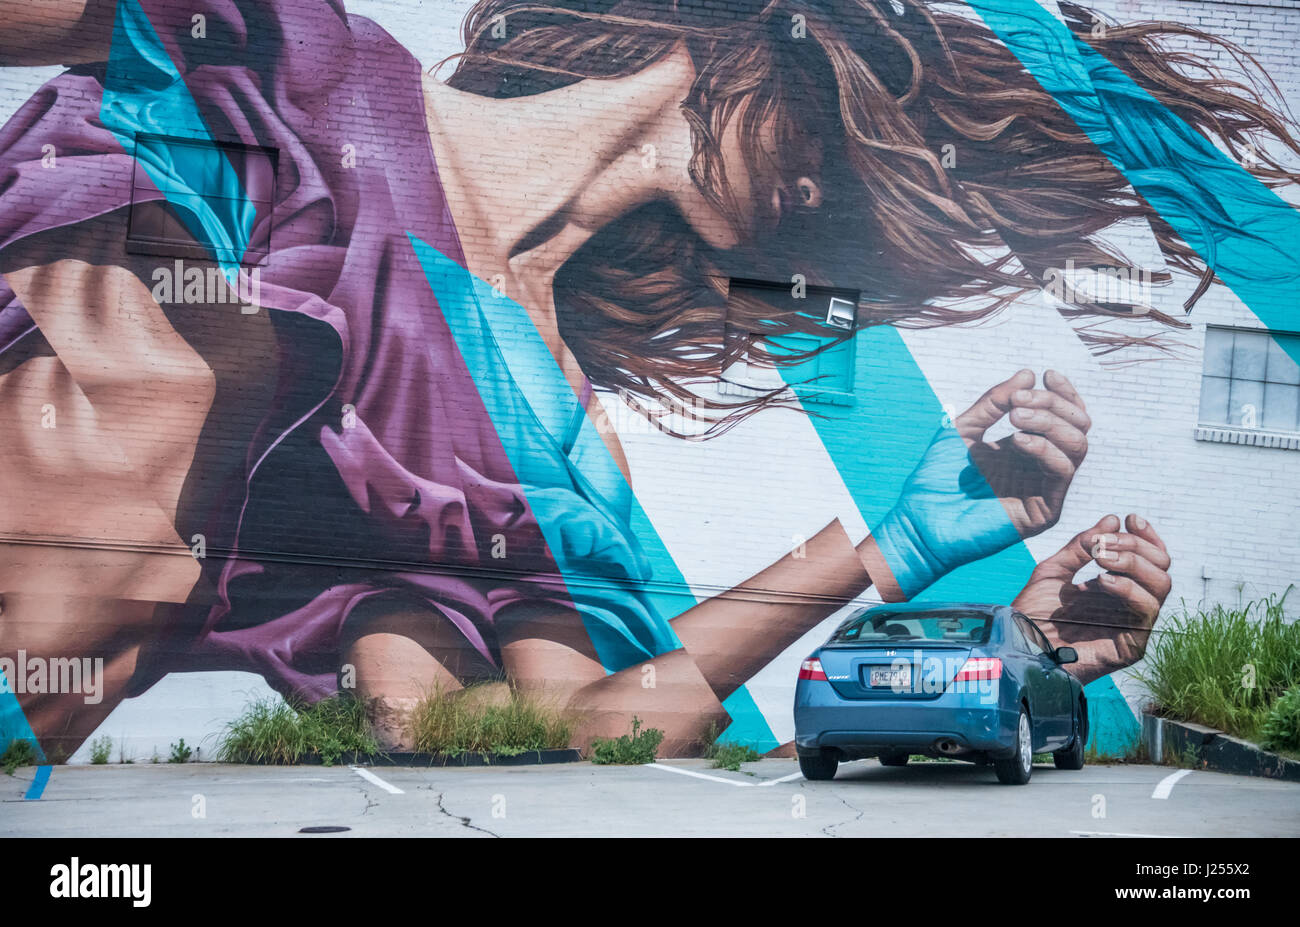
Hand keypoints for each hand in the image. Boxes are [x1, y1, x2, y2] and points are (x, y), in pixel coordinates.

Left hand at [867, 369, 1090, 598]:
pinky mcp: (1044, 511)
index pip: (1064, 417)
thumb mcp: (961, 429)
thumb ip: (992, 403)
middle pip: (1077, 426)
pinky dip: (1044, 448)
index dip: (1063, 393)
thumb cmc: (936, 478)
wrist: (919, 521)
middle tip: (1017, 403)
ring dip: (1051, 422)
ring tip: (1015, 416)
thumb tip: (1028, 374)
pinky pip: (1061, 473)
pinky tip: (1017, 440)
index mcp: (1025, 448)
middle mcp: (1040, 467)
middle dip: (1054, 404)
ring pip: (1077, 446)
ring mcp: (1044, 489)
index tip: (1047, 373)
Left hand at [1012, 514, 1171, 683]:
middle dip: (1136, 546)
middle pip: (1161, 568)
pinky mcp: (1132, 646)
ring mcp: (1133, 626)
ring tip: (1101, 558)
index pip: (1150, 560)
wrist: (1018, 646)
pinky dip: (1129, 589)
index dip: (1146, 537)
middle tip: (1103, 544)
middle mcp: (1129, 606)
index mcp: (1115, 589)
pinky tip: (1103, 581)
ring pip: (1161, 586)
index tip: (1130, 519)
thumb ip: (1081, 546)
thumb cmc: (1032, 614)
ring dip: (1134, 563)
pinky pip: (1147, 611)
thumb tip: (1112, 519)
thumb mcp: (1053, 571)